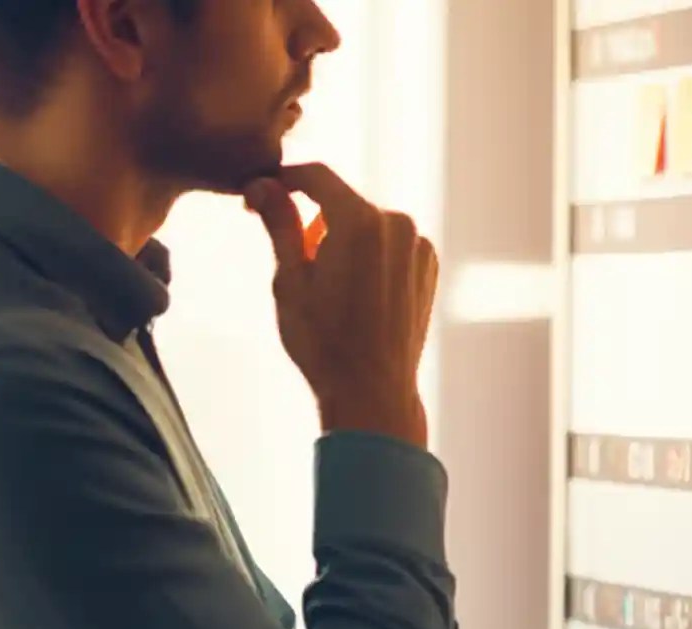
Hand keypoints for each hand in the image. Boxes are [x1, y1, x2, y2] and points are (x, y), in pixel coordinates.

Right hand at [243, 164, 436, 447]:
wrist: (372, 389)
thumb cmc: (323, 341)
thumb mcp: (289, 279)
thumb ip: (280, 223)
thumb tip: (263, 186)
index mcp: (360, 221)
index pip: (317, 177)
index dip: (286, 179)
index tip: (265, 192)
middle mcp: (397, 223)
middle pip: (344, 203)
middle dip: (317, 219)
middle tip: (294, 257)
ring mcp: (418, 245)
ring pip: (369, 225)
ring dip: (346, 239)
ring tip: (331, 286)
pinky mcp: (428, 265)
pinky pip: (392, 245)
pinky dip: (372, 256)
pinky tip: (359, 294)